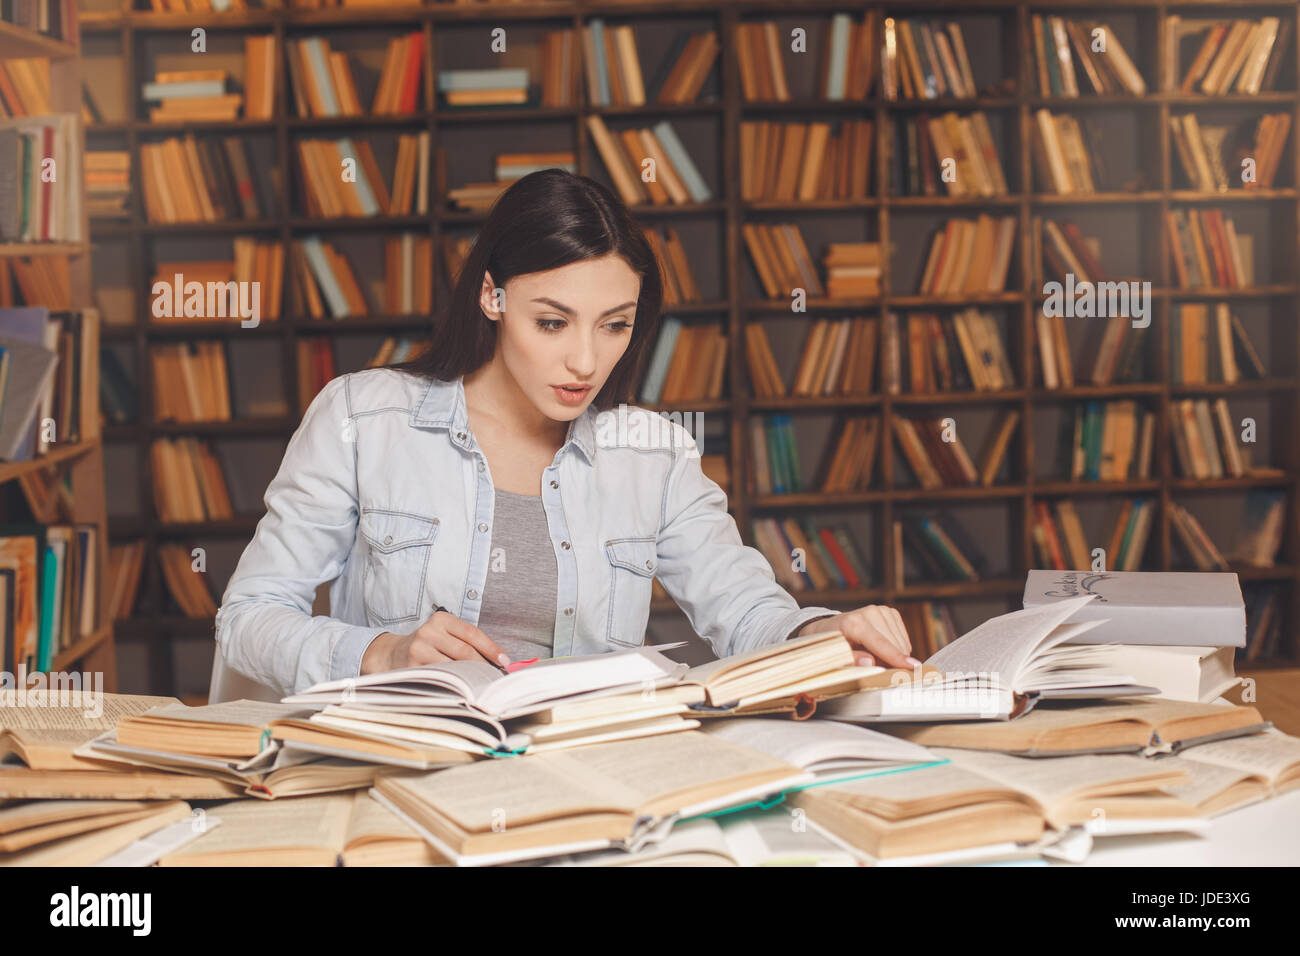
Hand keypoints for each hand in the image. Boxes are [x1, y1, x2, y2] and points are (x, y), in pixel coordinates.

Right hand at [361, 609, 509, 673]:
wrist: (392, 654)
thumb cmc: (428, 645)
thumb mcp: (444, 635)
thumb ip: (466, 642)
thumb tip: (497, 660)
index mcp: (441, 619)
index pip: (473, 634)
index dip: (491, 648)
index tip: (505, 661)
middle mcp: (429, 631)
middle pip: (465, 651)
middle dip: (484, 666)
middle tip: (496, 677)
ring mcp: (419, 649)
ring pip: (454, 666)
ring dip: (471, 677)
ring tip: (484, 684)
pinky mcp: (413, 667)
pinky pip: (441, 677)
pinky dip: (455, 684)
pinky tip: (464, 689)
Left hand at [795, 605, 920, 669]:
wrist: (829, 627)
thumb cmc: (831, 644)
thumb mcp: (835, 656)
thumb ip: (852, 660)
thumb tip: (870, 662)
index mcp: (854, 623)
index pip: (880, 643)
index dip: (896, 657)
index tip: (913, 667)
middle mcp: (870, 612)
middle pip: (894, 645)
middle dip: (892, 662)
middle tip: (878, 668)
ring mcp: (882, 610)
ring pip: (902, 643)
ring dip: (895, 655)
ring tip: (876, 656)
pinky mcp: (890, 612)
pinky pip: (903, 638)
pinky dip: (897, 647)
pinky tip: (882, 648)